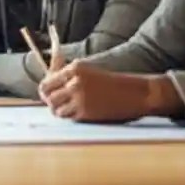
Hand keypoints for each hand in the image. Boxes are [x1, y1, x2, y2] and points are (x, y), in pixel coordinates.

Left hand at [38, 61, 182, 122]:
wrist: (137, 93)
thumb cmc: (113, 82)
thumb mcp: (89, 71)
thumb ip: (67, 74)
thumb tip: (48, 79)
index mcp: (75, 68)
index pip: (47, 82)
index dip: (47, 90)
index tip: (50, 94)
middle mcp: (74, 81)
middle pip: (47, 96)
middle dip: (50, 101)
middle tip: (58, 104)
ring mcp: (80, 97)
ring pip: (55, 108)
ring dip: (59, 110)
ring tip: (69, 109)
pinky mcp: (86, 111)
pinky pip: (67, 116)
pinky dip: (69, 116)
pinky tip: (78, 113)